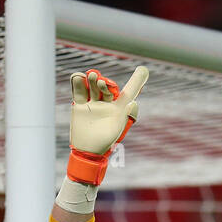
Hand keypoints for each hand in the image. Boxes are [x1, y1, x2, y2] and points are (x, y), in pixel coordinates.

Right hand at [66, 65, 147, 184]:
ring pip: (92, 86)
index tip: (143, 70)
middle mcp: (107, 102)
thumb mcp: (120, 126)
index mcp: (120, 107)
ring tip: (91, 76)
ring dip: (92, 80)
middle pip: (106, 87)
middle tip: (101, 82)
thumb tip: (134, 102)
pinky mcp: (80, 105)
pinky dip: (77, 83)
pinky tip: (78, 76)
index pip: (130, 90)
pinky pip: (79, 91)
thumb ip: (130, 114)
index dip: (137, 80)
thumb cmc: (107, 140)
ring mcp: (93, 103)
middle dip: (104, 83)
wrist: (88, 151)